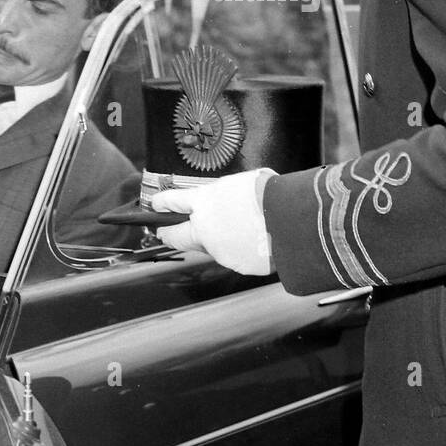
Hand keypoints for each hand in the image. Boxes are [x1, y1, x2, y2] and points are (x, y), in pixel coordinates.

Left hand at [151, 169, 276, 275]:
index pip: (171, 202)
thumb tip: (225, 196)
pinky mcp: (235, 264)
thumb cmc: (269, 194)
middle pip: (174, 235)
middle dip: (168, 233)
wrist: (289, 219)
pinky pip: (232, 256)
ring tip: (238, 229)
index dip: (162, 204)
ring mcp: (218, 250)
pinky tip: (254, 240)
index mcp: (204, 201)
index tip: (156, 205)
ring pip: (207, 247)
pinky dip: (238, 249)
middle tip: (165, 231)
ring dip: (215, 239)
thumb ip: (225, 193)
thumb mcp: (242, 182)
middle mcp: (203, 229)